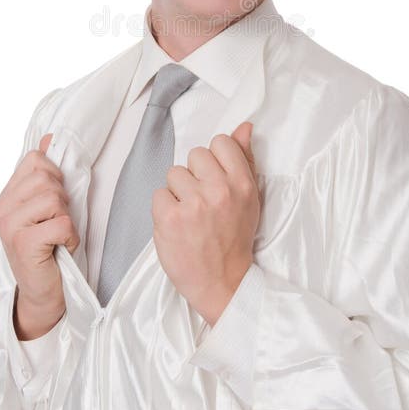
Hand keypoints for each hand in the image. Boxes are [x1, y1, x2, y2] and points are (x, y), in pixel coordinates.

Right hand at [0, 133, 79, 339]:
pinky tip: (61, 247)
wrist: (43, 293)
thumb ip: (45, 174)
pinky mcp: (23, 243)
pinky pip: (61, 222)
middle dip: (62, 199)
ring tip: (57, 235)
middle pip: (46, 178)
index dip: (54, 176)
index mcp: (6, 196)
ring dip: (66, 218)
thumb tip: (50, 136)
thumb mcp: (47, 207)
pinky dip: (70, 235)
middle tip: (56, 222)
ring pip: (54, 198)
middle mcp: (2, 208)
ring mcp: (10, 226)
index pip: (35, 160)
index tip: (54, 201)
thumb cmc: (48, 248)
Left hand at [152, 121, 259, 325]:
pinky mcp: (169, 218)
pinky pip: (159, 194)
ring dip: (178, 192)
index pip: (220, 143)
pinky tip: (178, 225)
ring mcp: (192, 204)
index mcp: (241, 183)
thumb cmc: (235, 238)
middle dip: (195, 176)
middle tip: (203, 202)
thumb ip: (244, 160)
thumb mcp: (250, 198)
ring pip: (174, 174)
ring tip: (190, 215)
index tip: (215, 181)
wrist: (223, 283)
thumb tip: (243, 126)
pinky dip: (164, 209)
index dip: (214, 161)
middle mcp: (218, 190)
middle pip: (194, 155)